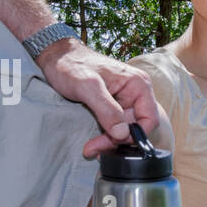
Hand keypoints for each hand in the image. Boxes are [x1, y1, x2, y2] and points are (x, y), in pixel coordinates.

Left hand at [35, 37, 160, 158]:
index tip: (113, 141)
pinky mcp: (114, 106)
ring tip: (91, 148)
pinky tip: (94, 142)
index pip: (149, 119)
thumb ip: (107, 109)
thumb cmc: (71, 65)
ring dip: (109, 141)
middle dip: (117, 141)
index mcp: (138, 85)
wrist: (57, 57)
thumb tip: (123, 134)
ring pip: (125, 130)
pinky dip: (106, 136)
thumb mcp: (88, 86)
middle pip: (136, 128)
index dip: (134, 135)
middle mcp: (136, 93)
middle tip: (94, 148)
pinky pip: (116, 126)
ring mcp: (126, 100)